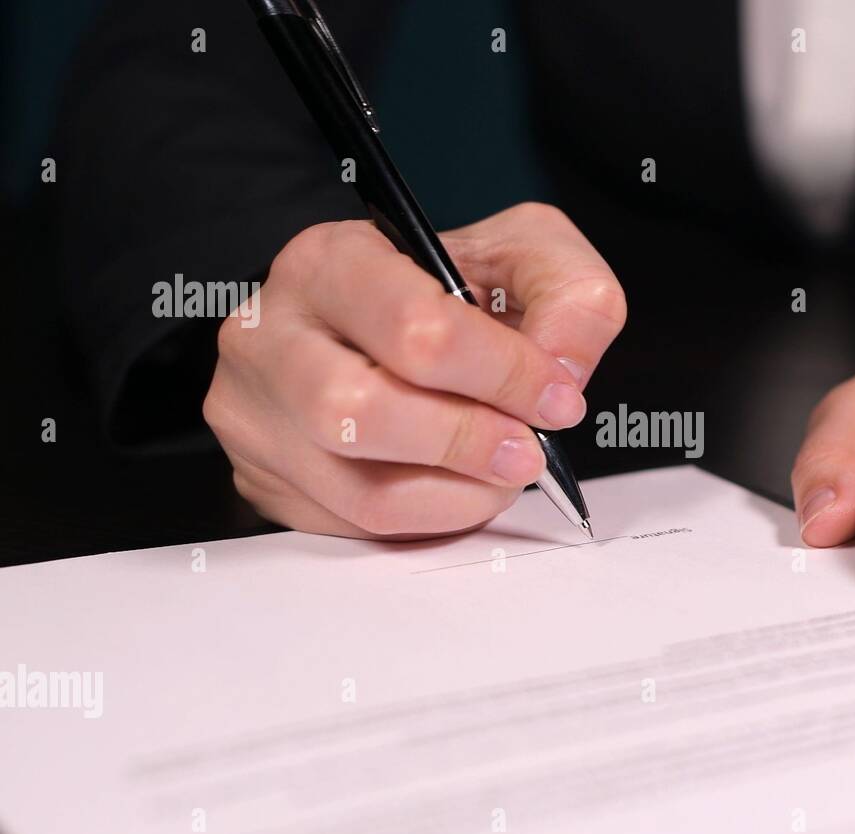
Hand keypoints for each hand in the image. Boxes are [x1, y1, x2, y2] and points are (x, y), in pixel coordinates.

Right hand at [204, 203, 625, 537]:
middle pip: (363, 412)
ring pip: (360, 489)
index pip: (417, 329)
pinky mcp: (266, 479)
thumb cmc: (445, 293)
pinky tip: (458, 488)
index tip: (556, 398)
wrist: (375, 327)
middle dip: (470, 442)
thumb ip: (569, 296)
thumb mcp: (522, 256)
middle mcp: (271, 333)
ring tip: (501, 474)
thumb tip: (562, 372)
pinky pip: (355, 527)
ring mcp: (257, 413)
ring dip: (459, 495)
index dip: (504, 375)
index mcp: (331, 260)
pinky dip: (430, 520)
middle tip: (527, 451)